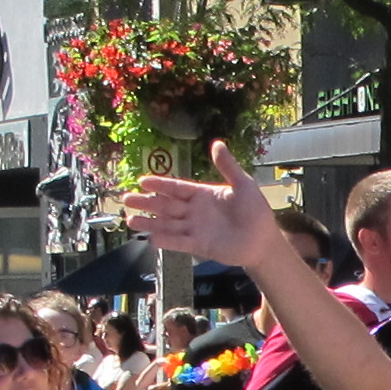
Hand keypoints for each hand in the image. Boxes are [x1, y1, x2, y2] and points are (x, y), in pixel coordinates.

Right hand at [121, 141, 276, 270]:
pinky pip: (179, 242)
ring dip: (149, 223)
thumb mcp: (243, 185)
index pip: (176, 188)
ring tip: (130, 221)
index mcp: (202, 195)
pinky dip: (166, 241)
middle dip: (146, 202)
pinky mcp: (199, 246)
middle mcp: (194, 211)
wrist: (264, 240)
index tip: (142, 180)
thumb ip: (228, 166)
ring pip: (167, 224)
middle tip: (126, 199)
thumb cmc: (256, 211)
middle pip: (166, 206)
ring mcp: (195, 229)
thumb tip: (217, 143)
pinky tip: (151, 239)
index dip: (160, 185)